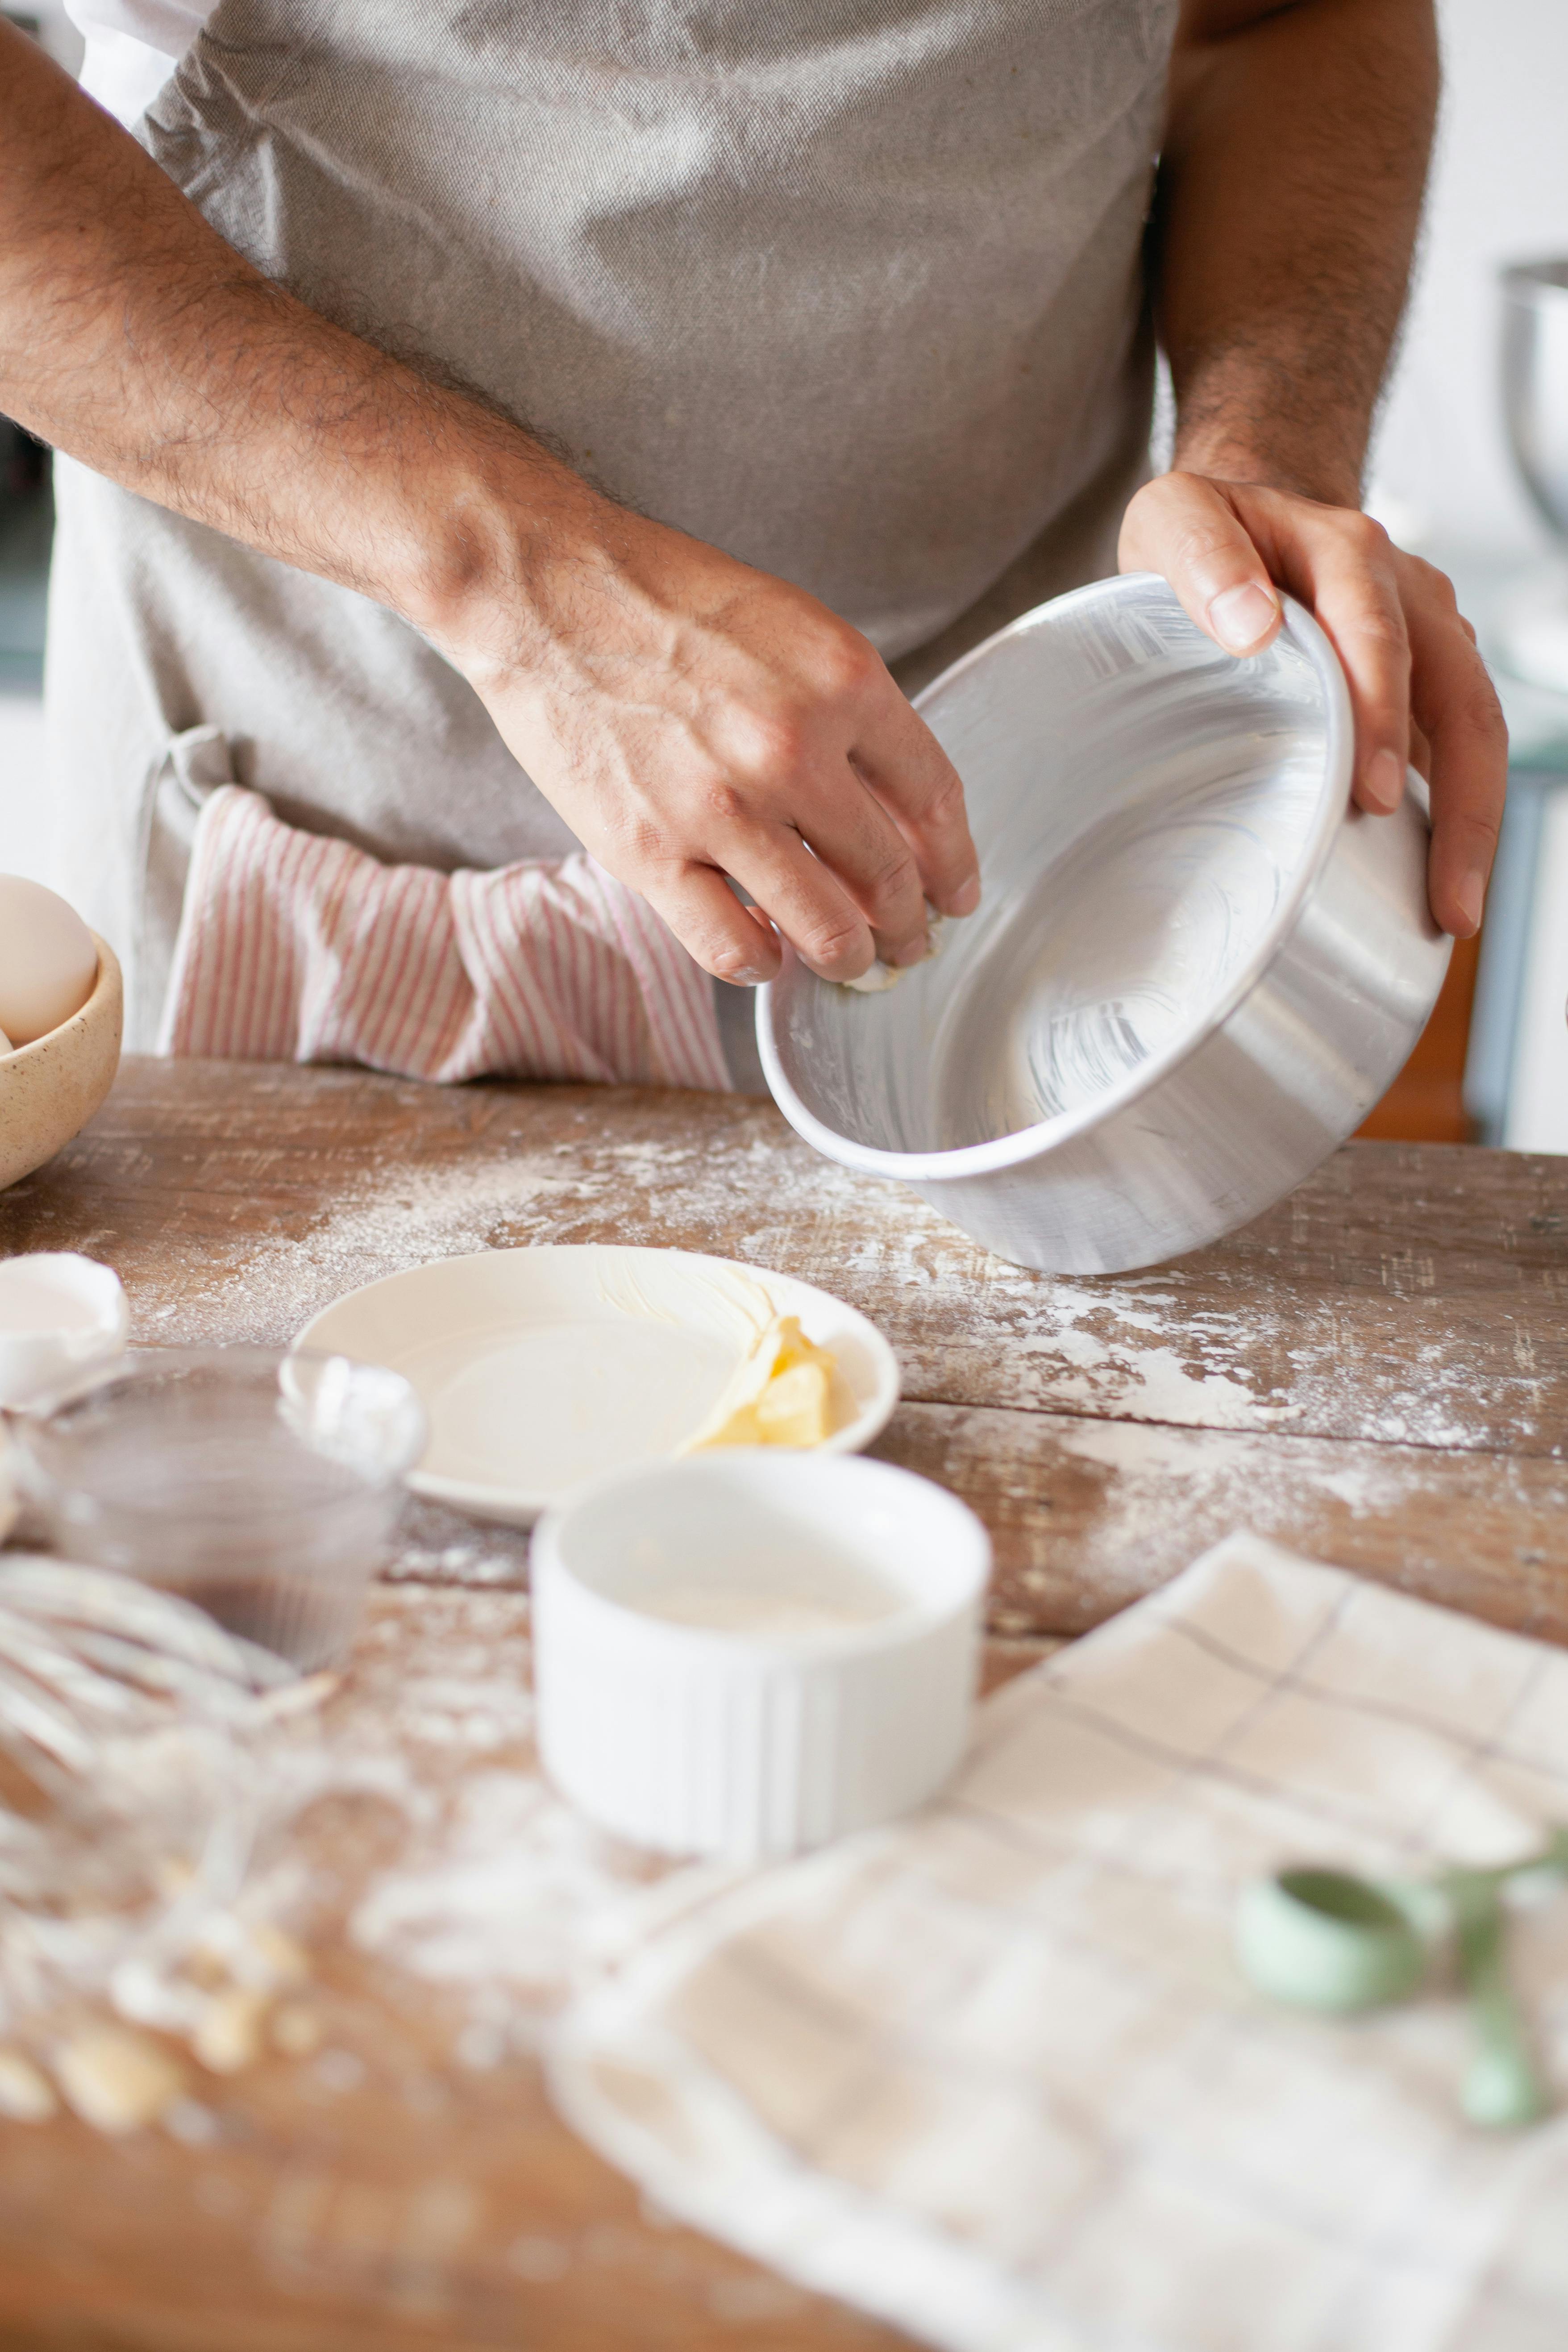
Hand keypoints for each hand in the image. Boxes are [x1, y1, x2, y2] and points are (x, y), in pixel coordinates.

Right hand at [448, 488, 979, 986]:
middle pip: (887, 874)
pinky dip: (762, 964)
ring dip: (848, 957)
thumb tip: (892, 807)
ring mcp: (720, 806)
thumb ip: (846, 712)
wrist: (544, 592)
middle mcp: (792, 748)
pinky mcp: (650, 851)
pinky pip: (732, 946)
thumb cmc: (664, 602)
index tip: (955, 892)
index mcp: (842, 681)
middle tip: (909, 943)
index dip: (954, 861)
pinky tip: (767, 955)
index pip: (933, 797)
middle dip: (908, 925)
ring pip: (823, 927)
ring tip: (850, 962)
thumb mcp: (790, 628)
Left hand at [1119, 474, 1506, 937]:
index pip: (1379, 636)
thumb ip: (1200, 559)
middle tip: (1444, 898)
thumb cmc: (1206, 534)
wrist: (1248, 516)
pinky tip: (1428, 887)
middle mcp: (1406, 597)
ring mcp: (1426, 643)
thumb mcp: (1173, 518)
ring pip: (1473, 733)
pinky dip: (1447, 818)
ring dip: (1470, 826)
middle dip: (1462, 805)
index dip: (1381, 716)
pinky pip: (1450, 753)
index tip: (1371, 795)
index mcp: (1347, 555)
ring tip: (1452, 913)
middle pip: (1461, 700)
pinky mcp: (1421, 686)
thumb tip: (1251, 626)